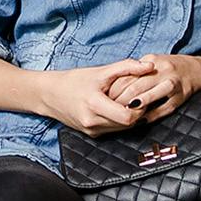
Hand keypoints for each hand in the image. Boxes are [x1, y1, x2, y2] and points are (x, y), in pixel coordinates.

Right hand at [40, 63, 190, 134]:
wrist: (49, 95)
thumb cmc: (75, 80)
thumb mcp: (101, 71)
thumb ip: (127, 67)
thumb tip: (150, 66)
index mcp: (94, 104)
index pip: (127, 116)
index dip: (139, 106)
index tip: (141, 94)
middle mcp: (92, 121)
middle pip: (127, 123)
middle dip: (136, 111)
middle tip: (140, 97)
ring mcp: (92, 130)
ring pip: (122, 128)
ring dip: (129, 117)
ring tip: (130, 101)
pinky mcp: (91, 134)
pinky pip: (113, 130)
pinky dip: (119, 121)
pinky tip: (118, 108)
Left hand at [100, 52, 200, 123]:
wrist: (197, 71)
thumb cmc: (167, 70)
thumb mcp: (151, 64)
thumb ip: (134, 74)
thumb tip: (111, 88)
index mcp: (151, 61)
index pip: (127, 75)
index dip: (114, 89)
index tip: (103, 99)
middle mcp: (162, 70)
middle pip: (136, 85)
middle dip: (121, 100)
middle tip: (109, 110)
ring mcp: (172, 83)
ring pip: (151, 95)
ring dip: (136, 106)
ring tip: (124, 114)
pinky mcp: (181, 97)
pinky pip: (164, 108)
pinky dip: (151, 116)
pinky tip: (141, 121)